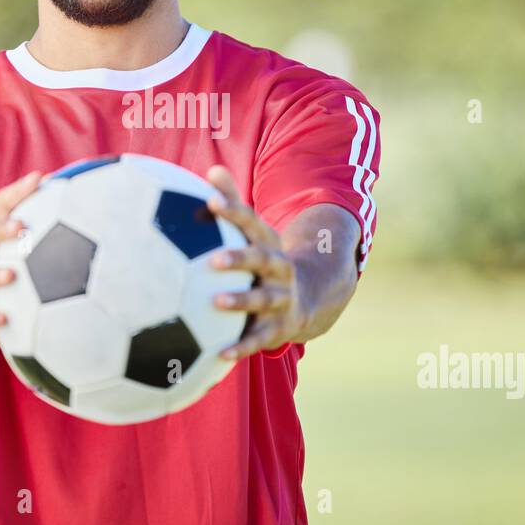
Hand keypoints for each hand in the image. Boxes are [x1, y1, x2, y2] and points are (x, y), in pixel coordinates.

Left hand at [204, 165, 307, 359]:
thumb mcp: (256, 232)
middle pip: (262, 261)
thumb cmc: (267, 258)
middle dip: (240, 258)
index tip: (211, 202)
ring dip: (241, 301)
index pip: (251, 223)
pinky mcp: (280, 328)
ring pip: (263, 300)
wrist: (313, 295)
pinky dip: (242, 346)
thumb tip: (212, 170)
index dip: (232, 212)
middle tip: (212, 259)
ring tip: (216, 302)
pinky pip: (259, 338)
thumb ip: (233, 202)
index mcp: (268, 244)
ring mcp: (282, 299)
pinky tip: (220, 355)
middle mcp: (279, 269)